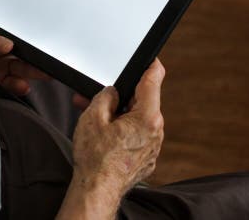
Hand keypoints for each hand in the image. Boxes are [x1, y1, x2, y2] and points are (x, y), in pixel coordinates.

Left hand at [0, 19, 48, 94]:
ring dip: (23, 76)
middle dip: (30, 64)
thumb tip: (6, 44)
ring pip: (12, 68)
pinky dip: (13, 84)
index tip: (39, 55)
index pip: (12, 39)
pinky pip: (4, 78)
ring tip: (29, 83)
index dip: (26, 48)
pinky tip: (21, 87)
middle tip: (45, 72)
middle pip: (16, 55)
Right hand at [70, 59, 165, 202]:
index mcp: (147, 117)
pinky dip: (122, 131)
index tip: (149, 56)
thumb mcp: (93, 117)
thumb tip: (112, 92)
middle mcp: (155, 131)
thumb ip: (105, 96)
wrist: (97, 190)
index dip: (150, 65)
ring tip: (94, 120)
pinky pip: (136, 136)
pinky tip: (103, 136)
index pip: (153, 80)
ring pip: (137, 120)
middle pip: (141, 101)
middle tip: (97, 97)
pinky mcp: (145, 158)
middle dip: (119, 96)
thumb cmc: (96, 157)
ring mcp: (152, 147)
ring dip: (118, 115)